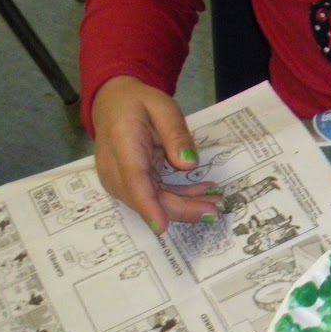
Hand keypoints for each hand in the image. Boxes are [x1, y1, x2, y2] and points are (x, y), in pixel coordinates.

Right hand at [91, 77, 222, 232]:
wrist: (113, 104)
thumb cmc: (139, 103)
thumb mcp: (163, 108)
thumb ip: (176, 134)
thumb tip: (188, 165)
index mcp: (122, 145)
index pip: (134, 181)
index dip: (149, 206)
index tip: (163, 227)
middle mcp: (115, 168)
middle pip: (147, 197)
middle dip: (181, 209)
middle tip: (216, 210)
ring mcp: (120, 179)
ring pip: (152, 201)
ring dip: (185, 205)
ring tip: (216, 202)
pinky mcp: (129, 183)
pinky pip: (154, 195)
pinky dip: (180, 196)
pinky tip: (204, 192)